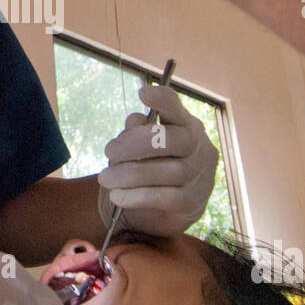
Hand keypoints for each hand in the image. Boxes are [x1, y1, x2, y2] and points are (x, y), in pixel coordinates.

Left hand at [98, 83, 218, 235]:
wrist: (166, 211)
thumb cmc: (154, 166)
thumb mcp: (144, 146)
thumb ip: (138, 132)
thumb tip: (134, 122)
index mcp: (187, 126)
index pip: (177, 108)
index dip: (162, 99)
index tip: (143, 92)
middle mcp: (199, 148)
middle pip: (170, 140)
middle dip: (134, 144)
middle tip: (109, 152)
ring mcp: (199, 177)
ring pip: (165, 171)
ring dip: (128, 174)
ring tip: (105, 178)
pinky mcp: (191, 203)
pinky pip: (162, 197)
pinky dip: (135, 196)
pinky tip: (117, 195)